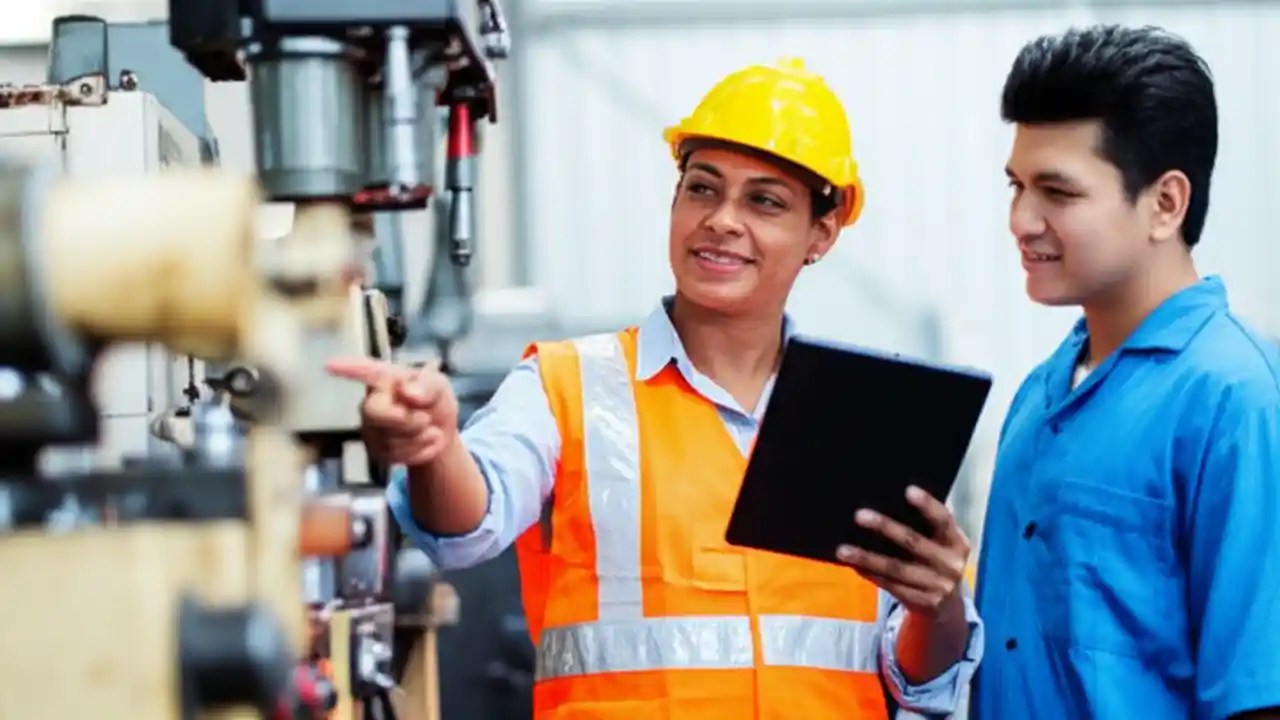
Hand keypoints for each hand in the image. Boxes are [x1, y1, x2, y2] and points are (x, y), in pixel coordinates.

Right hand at [325, 357, 459, 467]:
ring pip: (388, 438)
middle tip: (426, 419)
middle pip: (374, 412)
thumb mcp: (439, 386)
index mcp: (385, 378)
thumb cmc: (433, 400)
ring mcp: (370, 427)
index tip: (329, 365)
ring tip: (430, 428)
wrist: (440, 432)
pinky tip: (425, 441)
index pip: (364, 371)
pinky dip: (417, 451)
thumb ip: (428, 385)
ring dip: (417, 436)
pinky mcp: (376, 450)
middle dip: (405, 420)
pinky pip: (394, 455)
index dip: (347, 368)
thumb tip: (407, 391)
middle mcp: (372, 401)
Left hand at [836, 485, 970, 615]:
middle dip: (886, 527)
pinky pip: (892, 586)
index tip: (907, 490)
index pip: (944, 520)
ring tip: (843, 550)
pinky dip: (871, 575)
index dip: (928, 505)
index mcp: (958, 543)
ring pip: (897, 569)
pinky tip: (855, 566)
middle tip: (859, 515)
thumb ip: (929, 526)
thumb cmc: (937, 562)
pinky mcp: (924, 604)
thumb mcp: (943, 545)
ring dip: (868, 558)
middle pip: (914, 543)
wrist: (949, 608)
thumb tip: (893, 500)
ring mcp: (939, 587)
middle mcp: (952, 565)